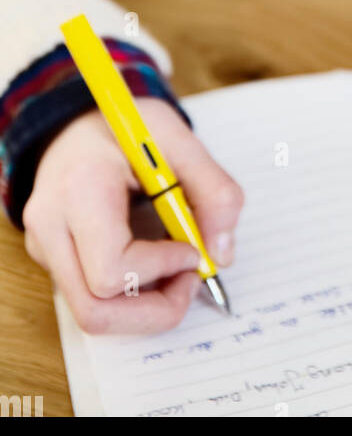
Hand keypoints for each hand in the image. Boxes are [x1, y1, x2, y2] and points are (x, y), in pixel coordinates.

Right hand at [21, 97, 244, 335]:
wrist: (76, 121)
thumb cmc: (123, 126)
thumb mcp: (176, 136)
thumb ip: (212, 189)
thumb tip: (221, 255)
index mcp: (79, 190)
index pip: (111, 269)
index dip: (162, 268)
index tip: (192, 247)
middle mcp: (50, 227)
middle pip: (95, 311)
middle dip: (156, 309)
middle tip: (192, 276)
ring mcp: (45, 248)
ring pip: (92, 314)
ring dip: (146, 307)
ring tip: (178, 268)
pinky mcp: (52, 260)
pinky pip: (92, 298)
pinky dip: (132, 295)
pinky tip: (155, 260)